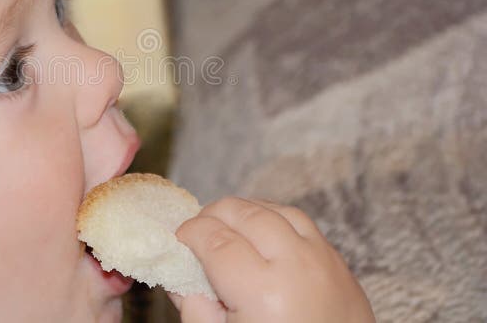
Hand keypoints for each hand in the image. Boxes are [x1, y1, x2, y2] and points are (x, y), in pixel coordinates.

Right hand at [169, 197, 375, 322]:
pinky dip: (276, 221)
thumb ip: (196, 311)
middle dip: (213, 216)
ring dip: (246, 213)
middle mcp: (296, 267)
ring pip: (277, 210)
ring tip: (228, 229)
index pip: (214, 239)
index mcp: (262, 294)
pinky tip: (263, 237)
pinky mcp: (343, 268)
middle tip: (198, 233)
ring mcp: (324, 263)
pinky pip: (305, 226)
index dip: (189, 233)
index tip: (178, 241)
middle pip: (245, 214)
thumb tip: (180, 276)